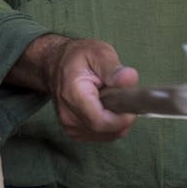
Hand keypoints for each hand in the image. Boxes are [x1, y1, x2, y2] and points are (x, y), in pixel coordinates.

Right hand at [7, 34, 138, 140]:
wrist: (54, 64)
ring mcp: (70, 126)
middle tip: (123, 95)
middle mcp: (68, 116)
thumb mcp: (98, 52)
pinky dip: (110, 124)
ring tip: (112, 98)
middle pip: (106, 130)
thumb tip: (129, 79)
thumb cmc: (78, 57)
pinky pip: (102, 135)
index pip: (100, 121)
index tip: (132, 105)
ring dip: (117, 120)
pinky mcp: (74, 132)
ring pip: (107, 135)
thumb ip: (113, 68)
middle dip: (122, 116)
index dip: (122, 118)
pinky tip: (106, 107)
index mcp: (73, 95)